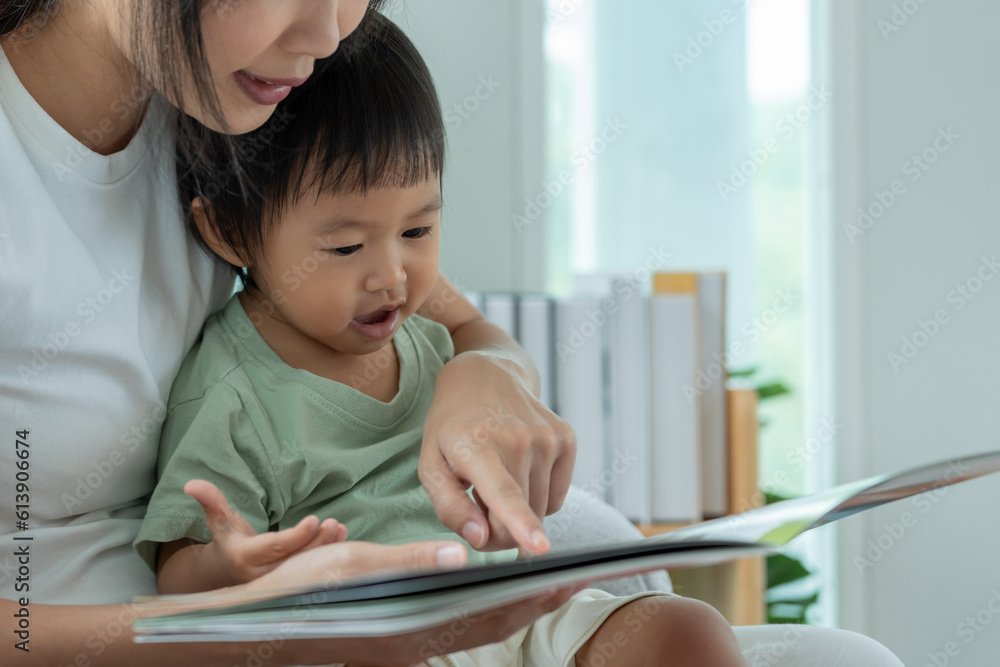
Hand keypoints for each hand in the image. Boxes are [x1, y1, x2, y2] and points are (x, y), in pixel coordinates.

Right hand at [185, 479, 347, 584]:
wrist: (227, 572)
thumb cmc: (227, 540)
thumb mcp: (219, 521)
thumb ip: (210, 501)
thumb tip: (190, 484)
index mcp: (244, 557)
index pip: (274, 548)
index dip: (296, 537)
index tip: (314, 520)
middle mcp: (262, 574)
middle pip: (294, 560)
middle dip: (316, 543)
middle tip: (334, 523)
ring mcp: (277, 582)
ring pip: (305, 568)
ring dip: (325, 549)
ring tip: (340, 527)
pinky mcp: (290, 583)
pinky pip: (311, 571)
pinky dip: (327, 555)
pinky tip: (341, 537)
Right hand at [288, 583, 588, 665]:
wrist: (264, 632)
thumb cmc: (303, 594)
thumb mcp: (354, 565)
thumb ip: (408, 562)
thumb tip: (458, 558)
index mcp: (413, 626)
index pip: (489, 611)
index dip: (532, 597)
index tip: (568, 581)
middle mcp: (418, 646)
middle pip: (491, 626)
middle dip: (534, 604)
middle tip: (572, 584)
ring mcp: (409, 651)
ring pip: (476, 632)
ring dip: (512, 610)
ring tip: (541, 590)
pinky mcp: (399, 647)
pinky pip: (455, 633)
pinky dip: (482, 617)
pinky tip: (486, 602)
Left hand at [419, 351, 575, 555]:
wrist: (484, 377)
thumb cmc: (452, 427)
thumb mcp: (432, 465)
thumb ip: (450, 507)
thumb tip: (481, 537)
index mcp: (476, 446)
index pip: (503, 492)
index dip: (521, 524)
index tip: (539, 546)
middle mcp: (517, 439)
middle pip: (520, 516)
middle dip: (499, 529)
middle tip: (479, 507)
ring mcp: (546, 437)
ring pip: (541, 510)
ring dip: (518, 510)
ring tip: (497, 479)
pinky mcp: (566, 438)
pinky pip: (557, 496)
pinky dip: (538, 496)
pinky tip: (520, 471)